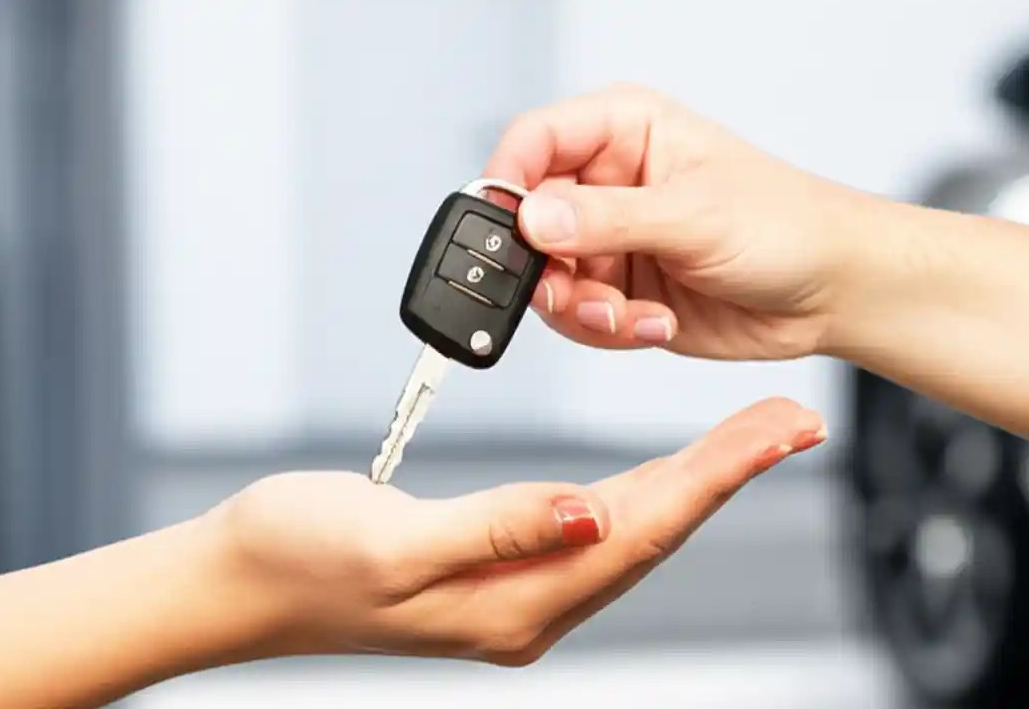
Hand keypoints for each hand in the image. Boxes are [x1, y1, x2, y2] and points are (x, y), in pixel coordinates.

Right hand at [202, 397, 825, 664]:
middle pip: (653, 531)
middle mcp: (530, 607)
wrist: (237, 582)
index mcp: (513, 604)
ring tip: (750, 439)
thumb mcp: (393, 541)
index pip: (640, 530)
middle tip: (790, 423)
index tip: (775, 433)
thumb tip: (592, 516)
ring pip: (631, 531)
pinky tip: (665, 474)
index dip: (715, 476)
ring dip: (695, 482)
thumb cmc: (297, 559)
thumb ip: (498, 530)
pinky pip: (594, 529)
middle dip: (726, 473)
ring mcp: (517, 593)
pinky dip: (641, 494)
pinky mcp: (499, 569)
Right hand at [484, 84, 886, 360]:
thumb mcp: (695, 216)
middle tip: (571, 293)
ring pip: (548, 280)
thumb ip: (608, 219)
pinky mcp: (622, 292)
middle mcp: (609, 184)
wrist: (830, 291)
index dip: (507, 182)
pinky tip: (654, 324)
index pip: (535, 141)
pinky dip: (609, 330)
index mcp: (624, 132)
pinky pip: (580, 318)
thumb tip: (533, 219)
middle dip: (545, 268)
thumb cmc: (787, 225)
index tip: (505, 230)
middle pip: (527, 221)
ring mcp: (612, 241)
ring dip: (582, 310)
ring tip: (629, 316)